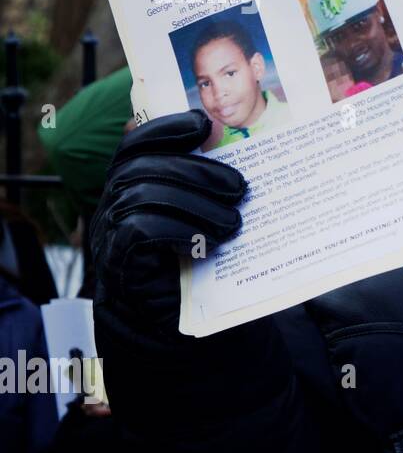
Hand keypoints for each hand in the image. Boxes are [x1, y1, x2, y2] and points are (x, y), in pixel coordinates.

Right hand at [90, 110, 246, 334]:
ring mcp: (111, 234)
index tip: (204, 125)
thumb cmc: (201, 266)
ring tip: (234, 223)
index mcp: (133, 186)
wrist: (182, 327)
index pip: (136, 143)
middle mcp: (115, 205)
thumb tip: (233, 138)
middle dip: (195, 169)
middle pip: (140, 165)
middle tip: (240, 188)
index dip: (166, 127)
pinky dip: (180, 229)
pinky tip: (209, 243)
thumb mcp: (209, 216)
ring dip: (196, 203)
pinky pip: (141, 230)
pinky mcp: (119, 264)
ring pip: (143, 195)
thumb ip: (213, 183)